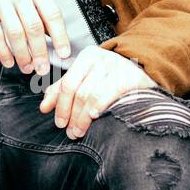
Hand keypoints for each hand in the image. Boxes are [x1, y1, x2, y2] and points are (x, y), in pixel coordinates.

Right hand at [0, 0, 71, 72]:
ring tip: (27, 67)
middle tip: (43, 68)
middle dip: (40, 52)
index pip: (52, 14)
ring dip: (23, 55)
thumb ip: (38, 5)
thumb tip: (52, 34)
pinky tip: (8, 61)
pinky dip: (3, 52)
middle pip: (34, 27)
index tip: (64, 53)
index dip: (60, 36)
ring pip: (15, 34)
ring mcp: (0, 0)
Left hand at [38, 43, 157, 137]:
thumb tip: (44, 107)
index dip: (60, 106)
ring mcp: (116, 67)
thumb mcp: (86, 78)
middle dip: (71, 114)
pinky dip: (99, 106)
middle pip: (78, 91)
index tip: (59, 122)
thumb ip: (64, 90)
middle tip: (70, 132)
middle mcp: (101, 59)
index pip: (67, 84)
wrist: (146, 71)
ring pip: (91, 95)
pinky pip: (110, 93)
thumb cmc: (112, 77)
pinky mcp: (130, 77)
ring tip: (79, 131)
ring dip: (82, 117)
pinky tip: (94, 116)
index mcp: (87, 57)